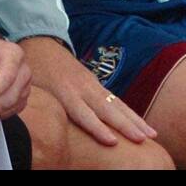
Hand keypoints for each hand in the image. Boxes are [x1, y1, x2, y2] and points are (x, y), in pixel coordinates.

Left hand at [20, 36, 156, 146]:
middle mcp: (83, 88)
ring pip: (117, 104)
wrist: (42, 44)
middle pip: (107, 110)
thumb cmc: (35, 72)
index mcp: (65, 92)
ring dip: (135, 120)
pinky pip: (117, 100)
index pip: (83, 113)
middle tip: (143, 139)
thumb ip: (41, 110)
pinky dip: (131, 113)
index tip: (112, 141)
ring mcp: (93, 85)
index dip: (97, 128)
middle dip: (126, 125)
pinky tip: (143, 125)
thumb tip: (39, 136)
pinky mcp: (97, 84)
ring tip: (151, 135)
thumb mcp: (33, 90)